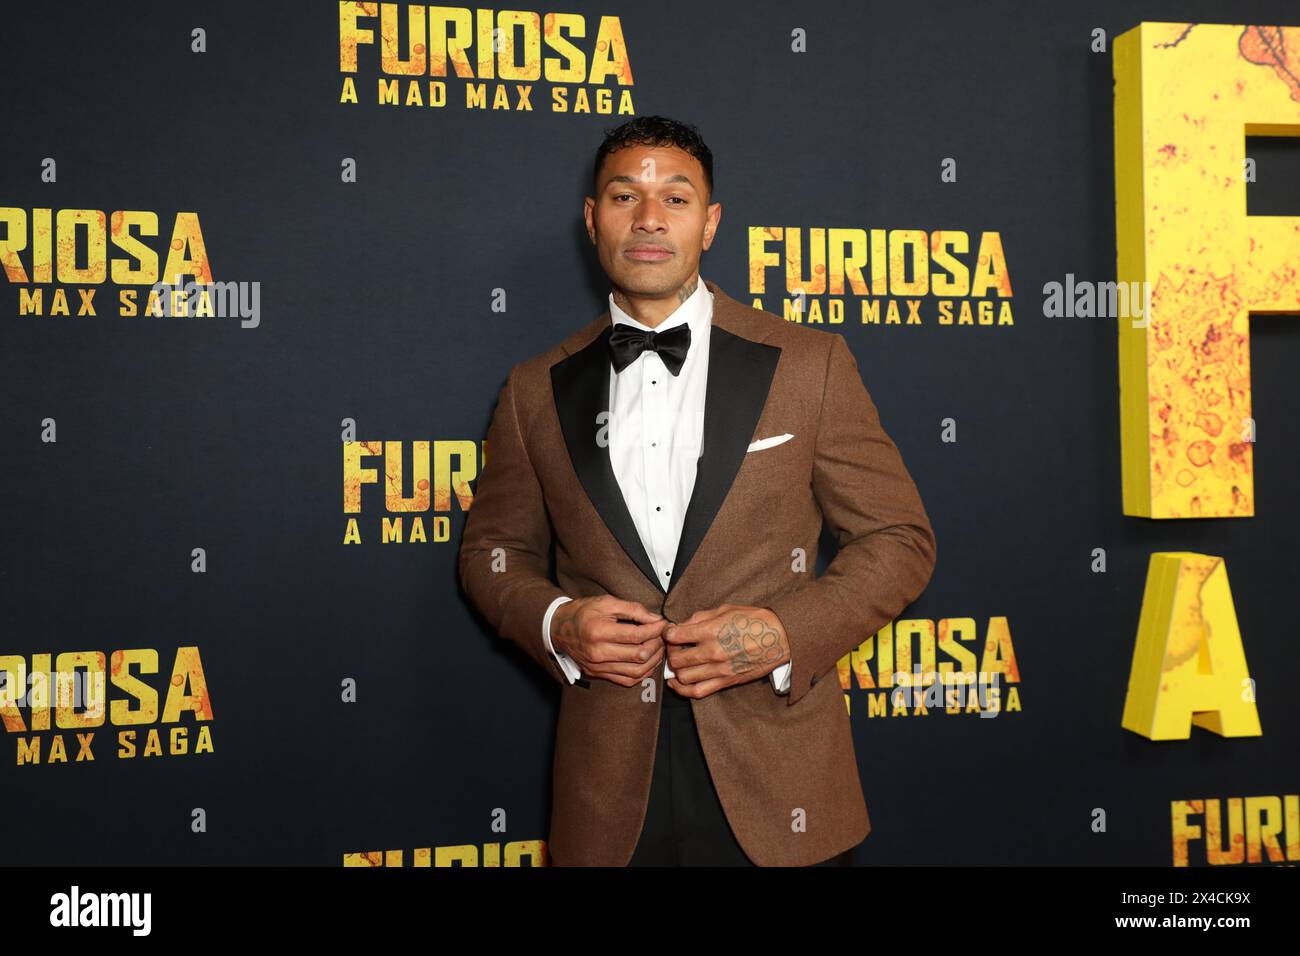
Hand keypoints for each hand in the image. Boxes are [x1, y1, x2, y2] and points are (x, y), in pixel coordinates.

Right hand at [551, 595, 666, 686]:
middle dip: (657, 644)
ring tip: (658, 648)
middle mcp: (598, 653)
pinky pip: (627, 680)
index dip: (656, 629)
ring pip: (636, 671)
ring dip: (653, 661)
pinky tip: (648, 661)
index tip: (663, 623)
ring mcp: (598, 667)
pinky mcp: (598, 674)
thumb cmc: (583, 612)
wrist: (559, 628)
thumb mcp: (607, 603)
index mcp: (599, 632)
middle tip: (662, 635)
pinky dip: (642, 673)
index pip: (637, 635)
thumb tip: (656, 619)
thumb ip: (633, 609)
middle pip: (639, 655)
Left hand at [664, 604, 790, 698]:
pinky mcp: (726, 682)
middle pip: (676, 659)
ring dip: (676, 670)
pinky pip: (697, 692)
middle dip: (670, 652)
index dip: (668, 633)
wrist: (780, 638)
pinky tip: (677, 683)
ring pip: (683, 676)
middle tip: (674, 647)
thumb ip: (700, 617)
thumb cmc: (755, 621)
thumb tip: (682, 625)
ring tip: (679, 662)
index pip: (675, 636)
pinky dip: (682, 689)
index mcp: (711, 630)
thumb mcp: (726, 609)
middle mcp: (713, 652)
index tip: (670, 632)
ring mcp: (719, 669)